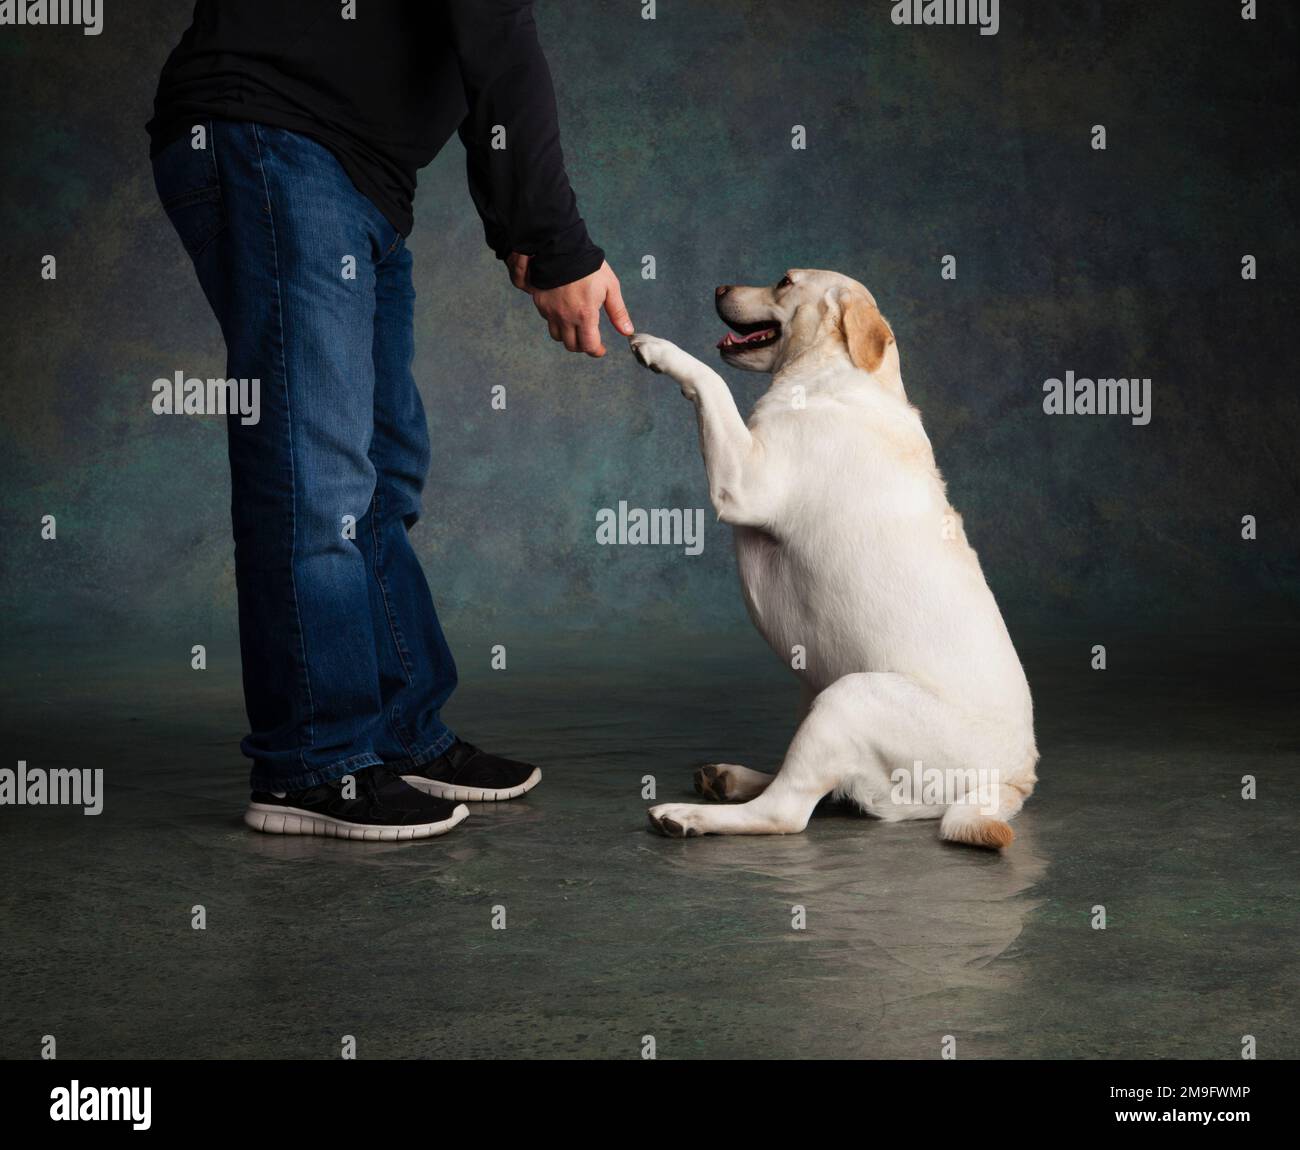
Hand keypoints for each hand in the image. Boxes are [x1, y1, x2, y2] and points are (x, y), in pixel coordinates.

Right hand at [508, 255, 632, 356]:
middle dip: (583, 345)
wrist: (562, 249)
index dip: (596, 351)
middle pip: (572, 345)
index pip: (589, 346)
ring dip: (568, 336)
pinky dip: (557, 322)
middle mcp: (566, 317)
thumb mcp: (610, 287)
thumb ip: (618, 312)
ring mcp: (551, 312)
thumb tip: (627, 332)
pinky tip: (565, 312)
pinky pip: (548, 321)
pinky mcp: (541, 304)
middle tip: (590, 338)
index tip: (601, 349)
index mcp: (585, 315)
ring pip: (558, 336)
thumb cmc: (589, 267)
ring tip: (577, 327)